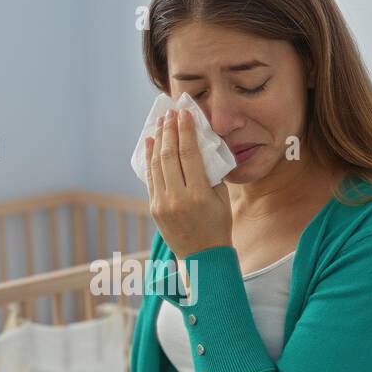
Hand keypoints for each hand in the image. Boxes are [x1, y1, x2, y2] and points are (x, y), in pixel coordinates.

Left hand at [145, 107, 232, 259]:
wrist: (203, 257)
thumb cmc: (218, 226)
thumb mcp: (222, 198)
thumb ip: (211, 173)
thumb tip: (200, 145)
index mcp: (199, 195)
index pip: (189, 154)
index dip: (186, 130)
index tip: (184, 113)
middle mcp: (177, 198)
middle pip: (169, 155)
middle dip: (169, 131)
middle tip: (170, 113)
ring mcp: (162, 204)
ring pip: (157, 165)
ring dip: (158, 141)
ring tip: (161, 124)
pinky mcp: (154, 209)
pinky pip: (150, 178)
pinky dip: (149, 159)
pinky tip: (150, 144)